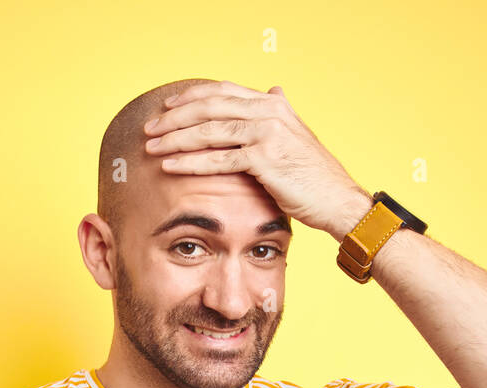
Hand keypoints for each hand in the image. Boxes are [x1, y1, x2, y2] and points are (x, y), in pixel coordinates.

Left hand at [142, 80, 371, 236]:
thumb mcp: (295, 135)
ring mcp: (267, 133)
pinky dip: (190, 161)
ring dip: (176, 138)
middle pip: (210, 106)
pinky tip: (171, 165)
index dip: (191, 97)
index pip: (222, 90)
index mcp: (273, 103)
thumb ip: (279, 114)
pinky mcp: (264, 158)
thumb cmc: (313, 176)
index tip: (167, 107)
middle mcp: (269, 111)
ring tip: (152, 146)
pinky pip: (218, 158)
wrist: (337, 200)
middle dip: (175, 117)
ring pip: (210, 130)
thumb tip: (275, 89)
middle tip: (149, 127)